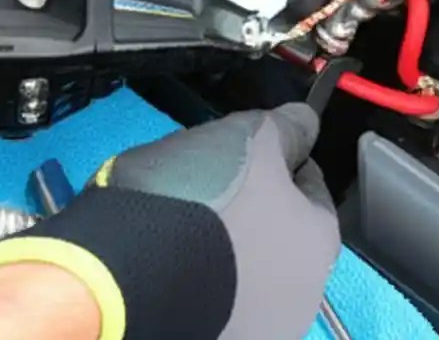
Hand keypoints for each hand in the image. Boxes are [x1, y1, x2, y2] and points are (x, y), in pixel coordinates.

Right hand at [0, 105, 337, 339]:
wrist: (118, 281)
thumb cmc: (192, 202)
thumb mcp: (246, 138)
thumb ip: (286, 128)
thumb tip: (306, 121)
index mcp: (320, 241)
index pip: (309, 183)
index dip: (278, 159)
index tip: (245, 151)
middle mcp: (302, 295)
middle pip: (277, 233)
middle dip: (249, 209)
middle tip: (204, 187)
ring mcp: (258, 326)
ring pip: (243, 271)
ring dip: (220, 251)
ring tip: (174, 229)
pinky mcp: (213, 339)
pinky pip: (209, 301)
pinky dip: (192, 284)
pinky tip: (163, 266)